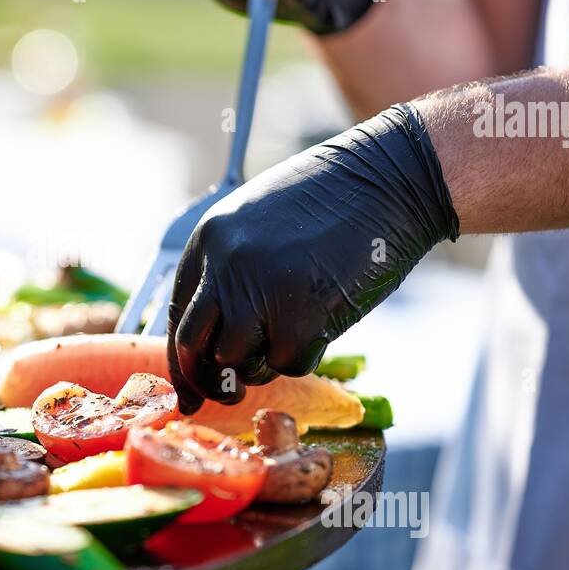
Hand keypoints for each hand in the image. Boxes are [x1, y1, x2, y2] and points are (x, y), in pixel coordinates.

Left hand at [167, 104, 458, 412]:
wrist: (391, 178)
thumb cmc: (335, 200)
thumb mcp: (261, 223)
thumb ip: (231, 269)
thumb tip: (216, 337)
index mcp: (209, 240)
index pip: (178, 315)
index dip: (183, 360)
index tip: (192, 391)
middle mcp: (223, 265)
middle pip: (195, 346)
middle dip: (212, 376)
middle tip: (233, 390)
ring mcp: (259, 291)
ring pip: (239, 361)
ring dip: (265, 363)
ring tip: (296, 330)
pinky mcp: (300, 317)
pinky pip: (287, 364)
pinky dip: (306, 355)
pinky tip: (326, 320)